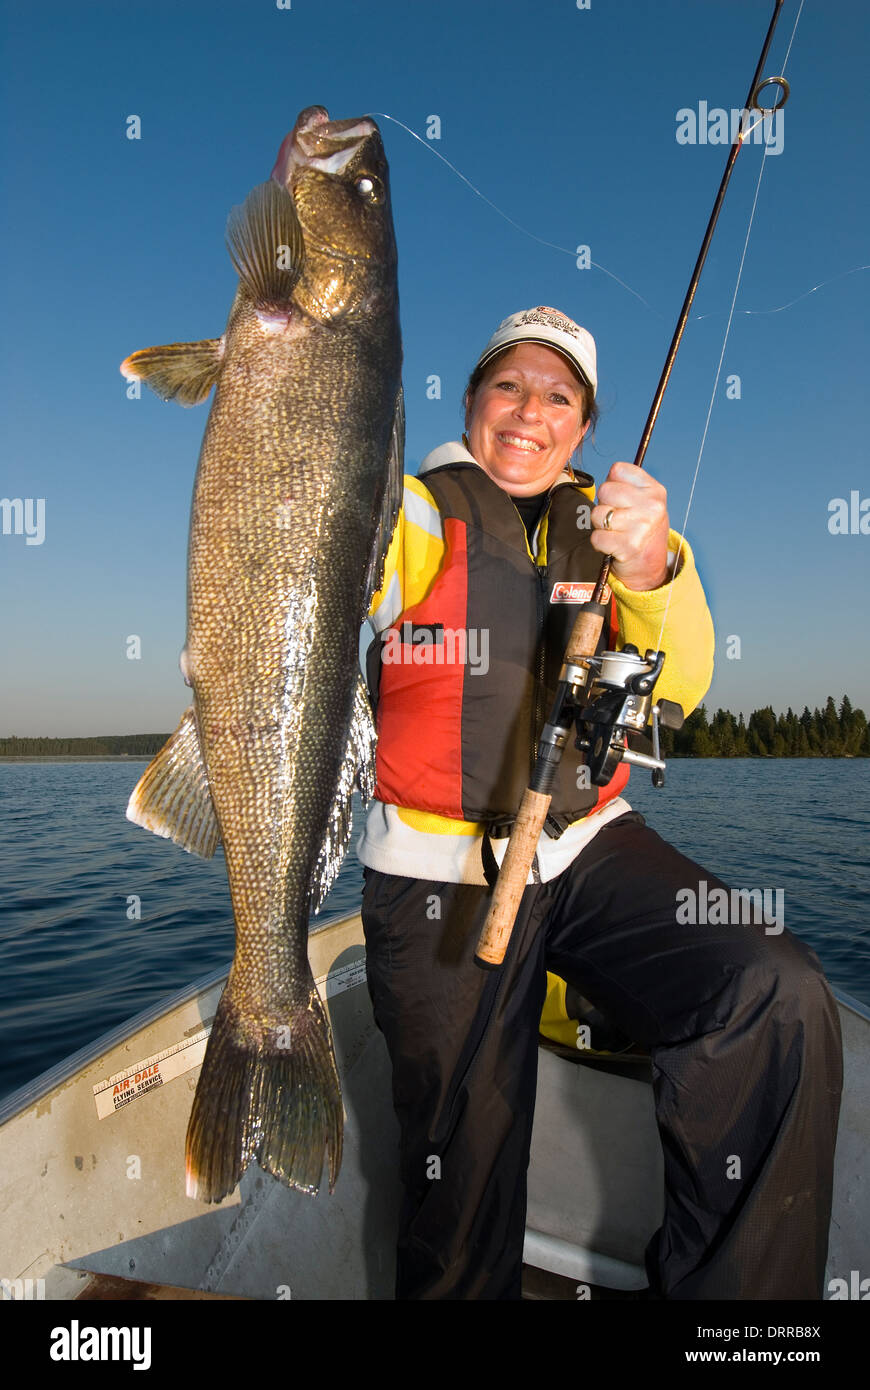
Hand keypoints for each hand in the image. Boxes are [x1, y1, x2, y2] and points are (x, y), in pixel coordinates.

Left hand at [591, 461, 669, 589]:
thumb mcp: (646, 502)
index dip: (612, 483)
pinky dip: (599, 543)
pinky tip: (613, 545)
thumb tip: (608, 478)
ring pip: (598, 514)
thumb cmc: (641, 529)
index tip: (621, 499)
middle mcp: (652, 506)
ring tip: (616, 532)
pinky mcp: (628, 546)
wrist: (650, 566)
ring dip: (600, 525)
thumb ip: (627, 485)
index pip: (618, 470)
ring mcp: (641, 526)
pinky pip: (596, 537)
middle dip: (604, 504)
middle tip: (617, 518)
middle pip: (605, 490)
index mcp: (655, 490)